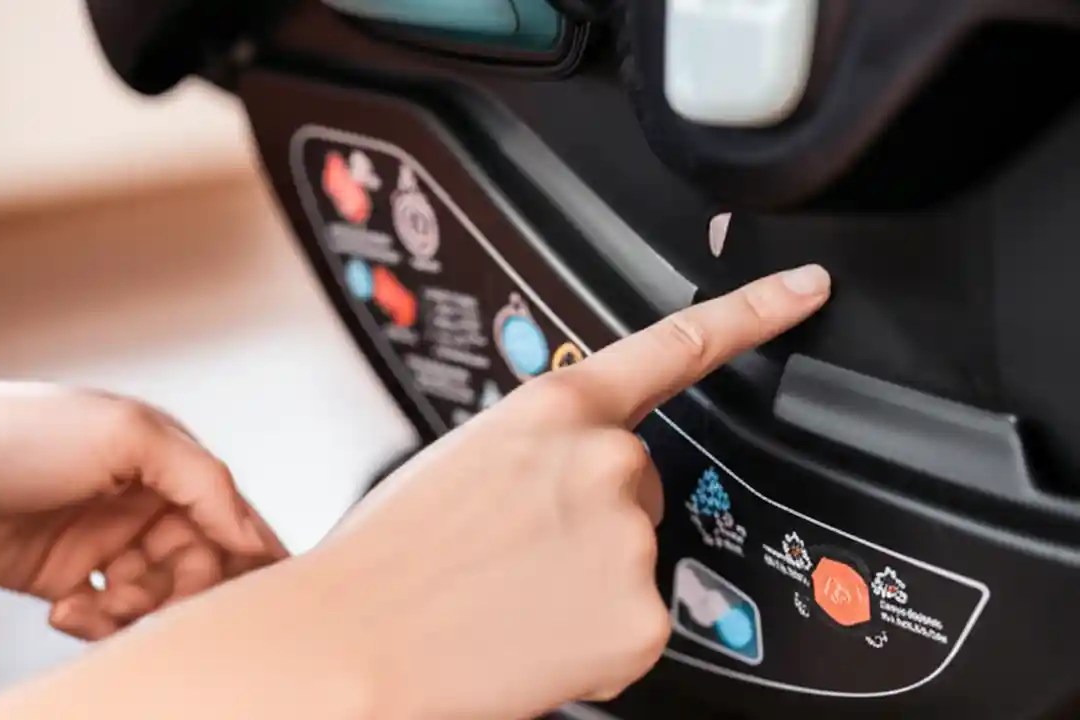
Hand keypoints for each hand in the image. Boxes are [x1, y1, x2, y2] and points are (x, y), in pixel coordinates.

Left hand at [0, 383, 285, 639]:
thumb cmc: (13, 434)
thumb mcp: (125, 435)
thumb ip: (202, 479)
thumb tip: (253, 530)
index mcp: (163, 453)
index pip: (228, 509)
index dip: (246, 549)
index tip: (255, 587)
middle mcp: (139, 495)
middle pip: (197, 560)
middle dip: (184, 589)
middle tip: (156, 602)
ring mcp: (103, 537)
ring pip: (156, 593)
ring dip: (136, 610)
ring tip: (97, 607)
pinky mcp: (68, 575)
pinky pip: (111, 613)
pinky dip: (100, 621)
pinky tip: (67, 611)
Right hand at [310, 265, 831, 718]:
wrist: (357, 644)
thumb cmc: (392, 556)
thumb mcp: (466, 461)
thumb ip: (543, 450)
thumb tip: (573, 483)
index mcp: (555, 408)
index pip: (678, 344)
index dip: (756, 311)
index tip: (808, 290)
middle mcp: (607, 460)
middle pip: (640, 481)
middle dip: (594, 514)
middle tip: (520, 552)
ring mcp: (630, 540)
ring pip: (634, 555)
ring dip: (591, 578)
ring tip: (512, 597)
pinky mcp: (642, 618)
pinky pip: (635, 624)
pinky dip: (596, 638)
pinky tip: (534, 637)